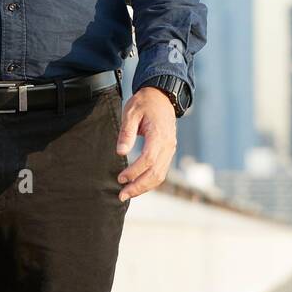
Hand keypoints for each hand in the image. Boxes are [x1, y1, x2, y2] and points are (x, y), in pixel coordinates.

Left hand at [116, 86, 177, 200]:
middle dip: (139, 186)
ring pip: (160, 175)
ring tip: (128, 193)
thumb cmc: (145, 103)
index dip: (134, 171)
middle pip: (156, 172)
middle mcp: (168, 144)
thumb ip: (126, 132)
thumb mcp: (131, 112)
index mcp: (159, 134)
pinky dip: (150, 181)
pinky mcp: (168, 151)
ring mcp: (170, 149)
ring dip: (145, 187)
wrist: (162, 96)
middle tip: (122, 194)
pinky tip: (138, 185)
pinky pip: (162, 171)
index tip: (120, 178)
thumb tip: (121, 152)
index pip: (148, 159)